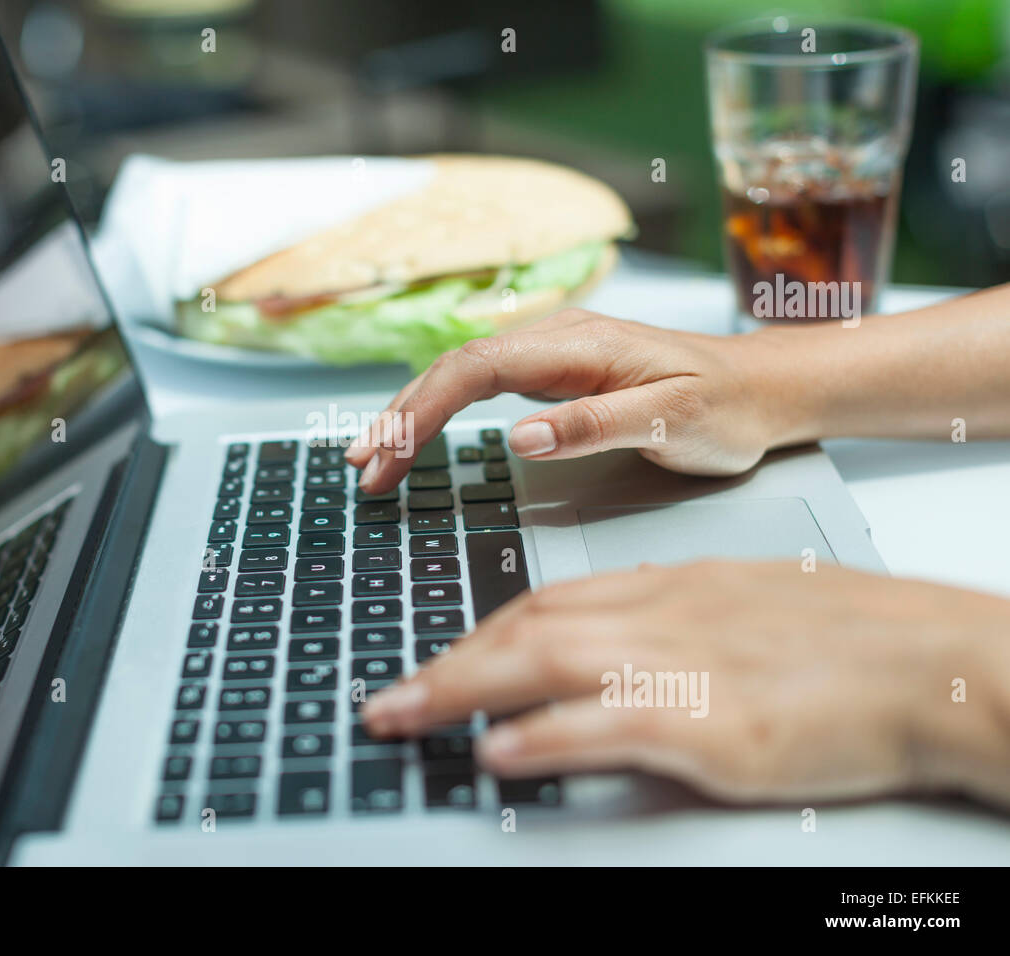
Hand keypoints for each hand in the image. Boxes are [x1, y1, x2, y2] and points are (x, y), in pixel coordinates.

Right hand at [345, 309, 800, 492]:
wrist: (762, 389)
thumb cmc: (726, 407)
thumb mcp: (673, 420)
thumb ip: (595, 426)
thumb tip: (517, 436)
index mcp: (579, 345)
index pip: (476, 369)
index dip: (422, 408)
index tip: (389, 450)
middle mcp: (556, 340)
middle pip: (453, 369)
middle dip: (400, 415)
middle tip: (363, 468)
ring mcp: (551, 355)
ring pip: (459, 376)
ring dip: (411, 414)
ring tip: (373, 460)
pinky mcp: (553, 374)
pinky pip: (478, 387)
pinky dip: (439, 413)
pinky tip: (416, 435)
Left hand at [363, 562, 1009, 809]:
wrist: (932, 660)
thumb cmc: (844, 640)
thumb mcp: (736, 612)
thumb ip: (666, 630)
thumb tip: (605, 663)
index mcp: (665, 588)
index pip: (546, 601)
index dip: (481, 633)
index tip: (441, 660)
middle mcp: (659, 616)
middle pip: (527, 627)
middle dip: (447, 663)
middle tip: (389, 700)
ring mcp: (682, 664)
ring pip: (545, 663)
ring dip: (461, 691)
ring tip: (404, 716)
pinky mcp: (713, 722)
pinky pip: (606, 724)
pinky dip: (544, 737)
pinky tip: (500, 752)